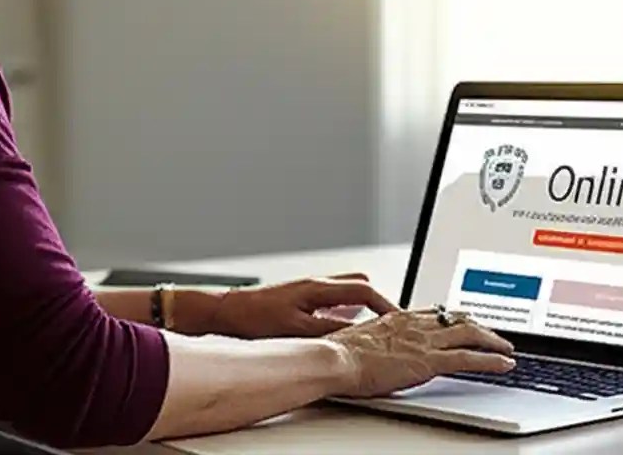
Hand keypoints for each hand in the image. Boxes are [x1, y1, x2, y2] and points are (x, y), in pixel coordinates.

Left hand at [210, 273, 397, 338]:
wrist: (224, 312)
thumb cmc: (253, 319)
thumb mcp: (295, 331)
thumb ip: (328, 333)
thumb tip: (355, 338)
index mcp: (318, 288)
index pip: (365, 289)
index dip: (385, 305)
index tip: (398, 320)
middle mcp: (315, 285)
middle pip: (360, 286)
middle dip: (377, 304)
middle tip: (387, 324)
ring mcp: (308, 291)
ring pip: (346, 294)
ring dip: (360, 309)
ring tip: (369, 331)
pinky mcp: (300, 301)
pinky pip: (333, 303)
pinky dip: (344, 314)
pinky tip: (340, 333)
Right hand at [324, 309, 515, 397]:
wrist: (336, 358)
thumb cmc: (341, 353)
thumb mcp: (363, 339)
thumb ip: (379, 340)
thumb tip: (381, 348)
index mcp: (399, 316)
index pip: (436, 313)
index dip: (455, 317)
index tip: (465, 320)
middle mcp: (415, 323)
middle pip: (457, 319)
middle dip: (479, 326)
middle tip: (494, 333)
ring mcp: (424, 341)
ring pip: (469, 334)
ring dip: (492, 341)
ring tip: (506, 348)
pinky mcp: (428, 361)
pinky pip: (468, 359)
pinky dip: (490, 360)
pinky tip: (504, 364)